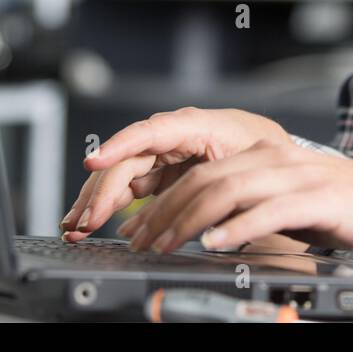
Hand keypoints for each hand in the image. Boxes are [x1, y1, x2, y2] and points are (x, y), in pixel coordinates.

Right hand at [60, 107, 289, 238]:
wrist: (275, 157)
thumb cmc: (264, 152)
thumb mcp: (248, 163)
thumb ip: (218, 181)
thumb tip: (192, 207)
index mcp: (195, 125)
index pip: (150, 132)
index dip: (119, 146)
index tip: (93, 161)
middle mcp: (173, 136)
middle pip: (127, 159)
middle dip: (100, 191)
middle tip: (83, 222)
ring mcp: (165, 154)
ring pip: (122, 175)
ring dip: (97, 201)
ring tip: (77, 227)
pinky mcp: (162, 173)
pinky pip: (131, 188)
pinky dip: (110, 206)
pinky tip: (93, 223)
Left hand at [116, 138, 352, 257]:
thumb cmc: (349, 207)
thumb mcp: (291, 201)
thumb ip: (252, 206)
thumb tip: (208, 226)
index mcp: (267, 154)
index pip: (201, 172)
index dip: (164, 200)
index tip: (139, 227)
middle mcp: (278, 158)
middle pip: (206, 179)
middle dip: (165, 212)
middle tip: (141, 240)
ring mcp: (299, 176)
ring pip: (229, 190)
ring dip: (190, 220)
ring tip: (167, 243)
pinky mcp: (320, 198)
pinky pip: (269, 210)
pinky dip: (237, 227)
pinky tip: (216, 243)